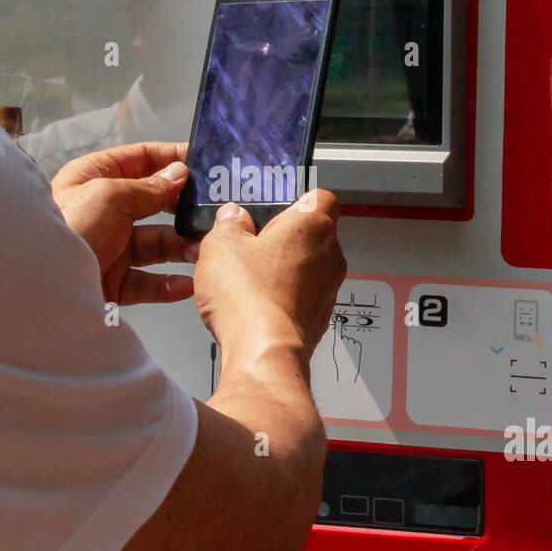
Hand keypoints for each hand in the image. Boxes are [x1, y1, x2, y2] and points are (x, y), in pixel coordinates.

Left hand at [50, 141, 197, 305]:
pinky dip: (168, 284)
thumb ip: (149, 187)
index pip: (140, 159)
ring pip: (155, 244)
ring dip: (181, 247)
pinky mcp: (111, 281)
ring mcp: (108, 246)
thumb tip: (179, 173)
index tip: (208, 163)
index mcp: (95, 178)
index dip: (173, 158)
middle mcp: (102, 210)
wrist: (36, 288)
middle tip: (214, 211)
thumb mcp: (109, 195)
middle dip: (184, 208)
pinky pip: (147, 281)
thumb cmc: (67, 229)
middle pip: (153, 203)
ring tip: (203, 251)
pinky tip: (186, 284)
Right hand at [193, 191, 345, 364]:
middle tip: (251, 242)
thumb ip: (228, 224)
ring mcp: (329, 290)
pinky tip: (256, 304)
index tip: (274, 206)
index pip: (321, 197)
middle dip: (283, 238)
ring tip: (249, 277)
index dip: (296, 199)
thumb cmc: (251, 298)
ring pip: (308, 268)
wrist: (264, 353)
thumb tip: (232, 217)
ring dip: (284, 269)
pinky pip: (303, 297)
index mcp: (313, 225)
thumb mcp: (221, 246)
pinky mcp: (319, 319)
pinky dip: (284, 297)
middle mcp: (330, 256)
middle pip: (312, 234)